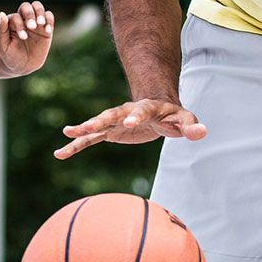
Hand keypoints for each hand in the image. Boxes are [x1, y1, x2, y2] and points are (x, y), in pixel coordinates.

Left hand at [0, 0, 54, 73]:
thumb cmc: (10, 55)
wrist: (23, 66)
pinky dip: (50, 20)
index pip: (16, 17)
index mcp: (11, 22)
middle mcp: (22, 19)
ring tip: (40, 24)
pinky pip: (49, 17)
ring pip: (38, 7)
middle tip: (32, 27)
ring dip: (40, 13)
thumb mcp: (3, 46)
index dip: (20, 25)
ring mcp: (35, 22)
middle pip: (27, 6)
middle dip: (30, 15)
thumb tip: (2, 14)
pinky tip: (47, 30)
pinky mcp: (46, 28)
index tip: (23, 37)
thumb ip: (1, 30)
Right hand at [55, 97, 206, 158]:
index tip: (129, 122)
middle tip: (87, 126)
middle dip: (100, 120)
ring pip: (97, 125)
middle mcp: (128, 112)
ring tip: (66, 134)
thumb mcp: (185, 120)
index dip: (136, 116)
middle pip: (113, 114)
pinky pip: (90, 139)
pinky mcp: (109, 132)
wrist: (158, 109)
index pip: (141, 111)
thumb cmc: (173, 116)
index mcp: (148, 109)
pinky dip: (76, 145)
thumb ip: (192, 126)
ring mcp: (116, 121)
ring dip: (83, 130)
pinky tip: (60, 153)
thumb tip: (202, 132)